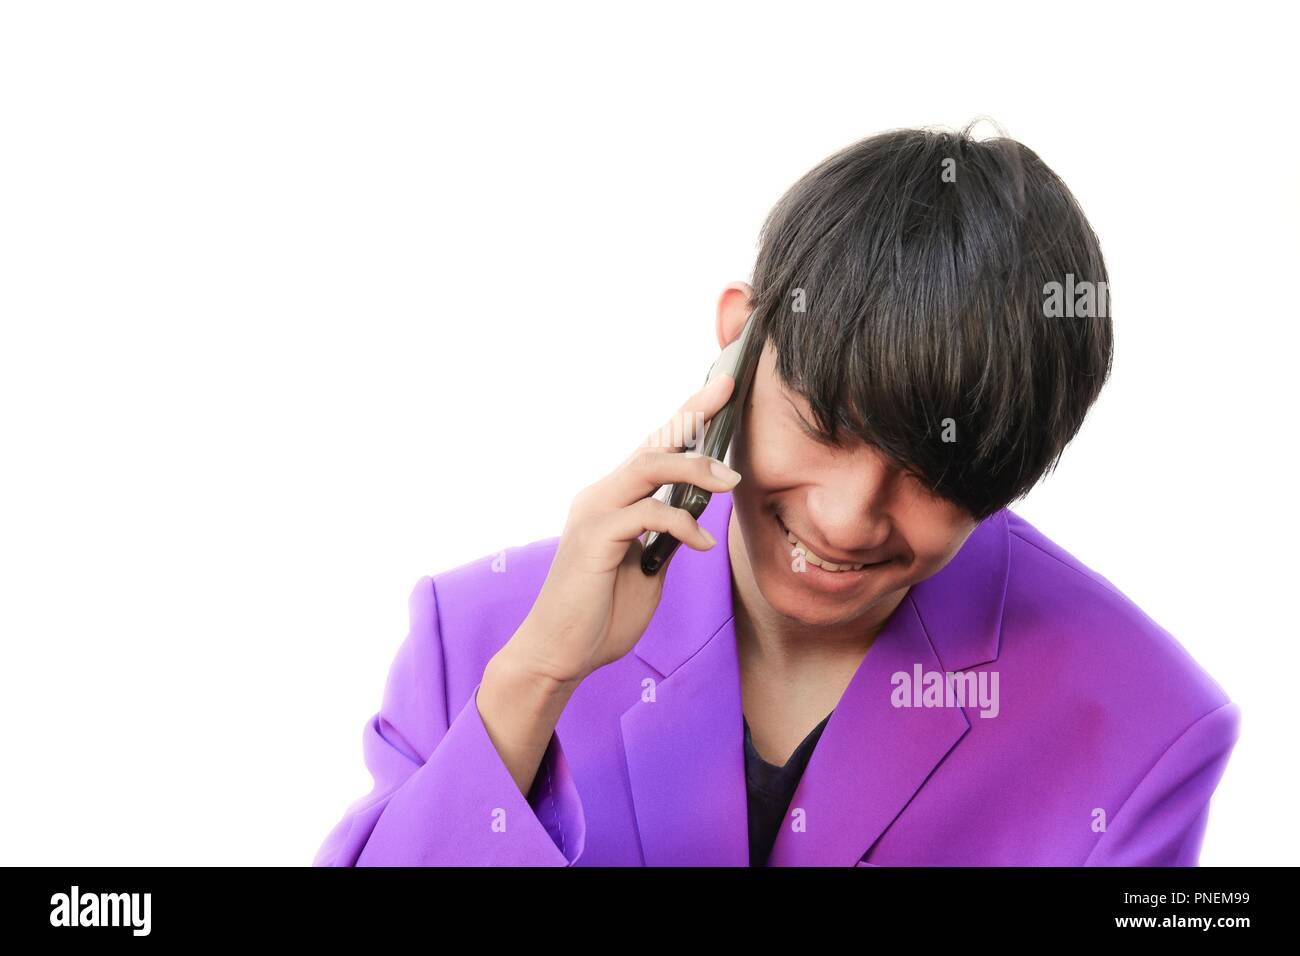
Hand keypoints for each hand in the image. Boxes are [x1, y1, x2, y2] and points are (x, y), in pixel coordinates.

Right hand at [504, 373, 741, 685]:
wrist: (560, 653)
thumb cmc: (600, 614)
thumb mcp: (646, 570)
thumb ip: (664, 538)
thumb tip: (694, 517)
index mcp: (611, 500)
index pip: (653, 448)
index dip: (684, 414)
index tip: (720, 388)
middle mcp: (599, 496)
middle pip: (652, 443)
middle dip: (692, 415)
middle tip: (729, 396)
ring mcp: (594, 513)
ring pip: (648, 467)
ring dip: (694, 469)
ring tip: (731, 482)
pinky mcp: (594, 538)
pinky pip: (647, 513)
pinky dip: (681, 524)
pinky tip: (701, 544)